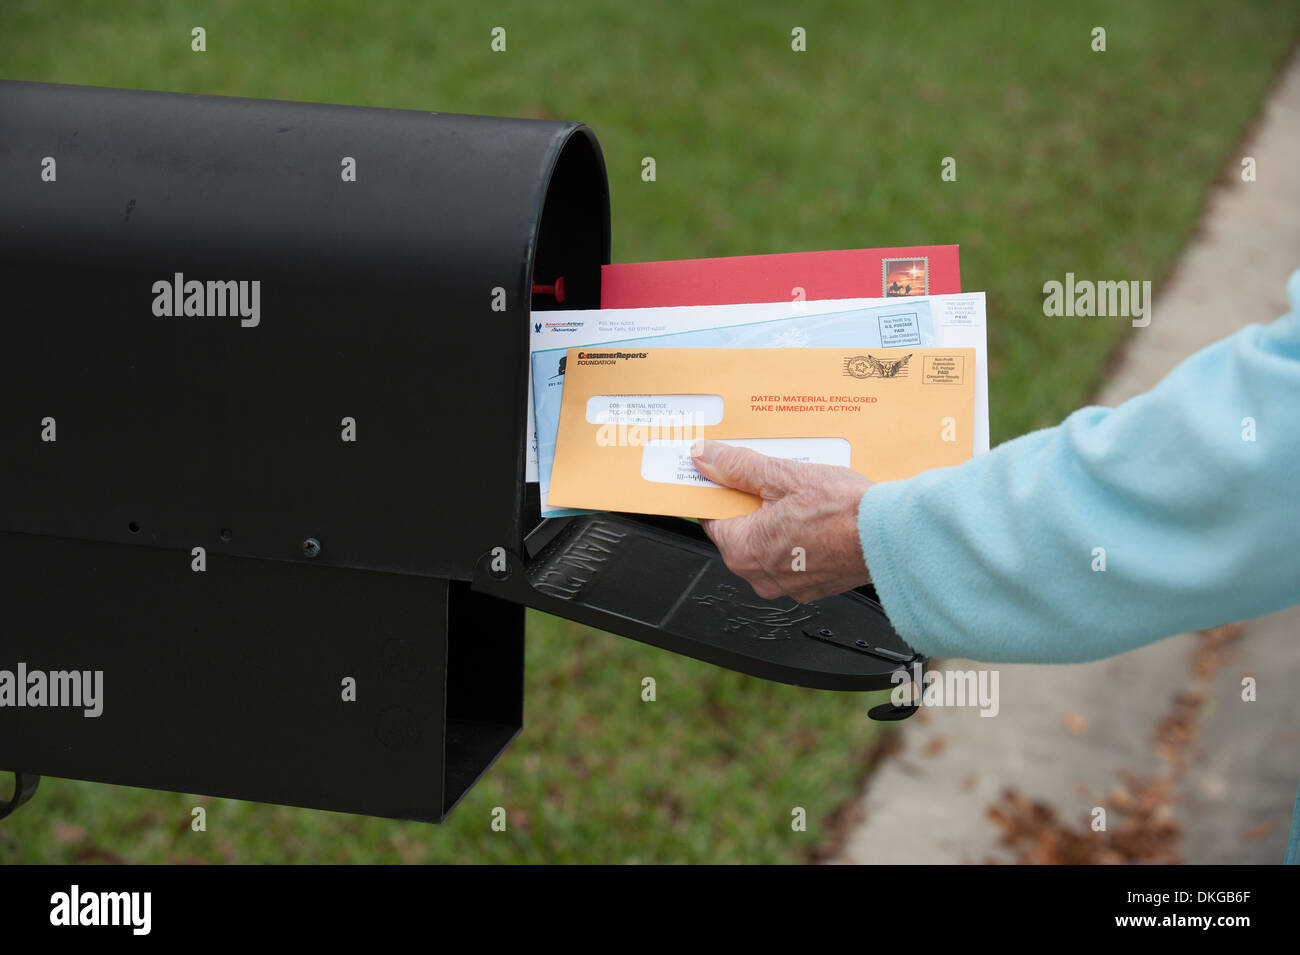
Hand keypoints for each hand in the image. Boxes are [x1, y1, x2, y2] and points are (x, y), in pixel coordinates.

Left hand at [690, 438, 873, 603]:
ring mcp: (787, 587)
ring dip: (776, 523)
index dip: (721, 493)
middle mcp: (760, 576)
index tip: (729, 477)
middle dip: (752, 507)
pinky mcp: (812, 588)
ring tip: (800, 500)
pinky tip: (815, 521)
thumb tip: (706, 456)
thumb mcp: (783, 476)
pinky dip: (797, 541)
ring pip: (767, 548)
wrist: (890, 537)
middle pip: (740, 534)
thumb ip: (738, 467)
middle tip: (774, 483)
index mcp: (743, 550)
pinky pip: (792, 561)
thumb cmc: (843, 510)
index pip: (712, 518)